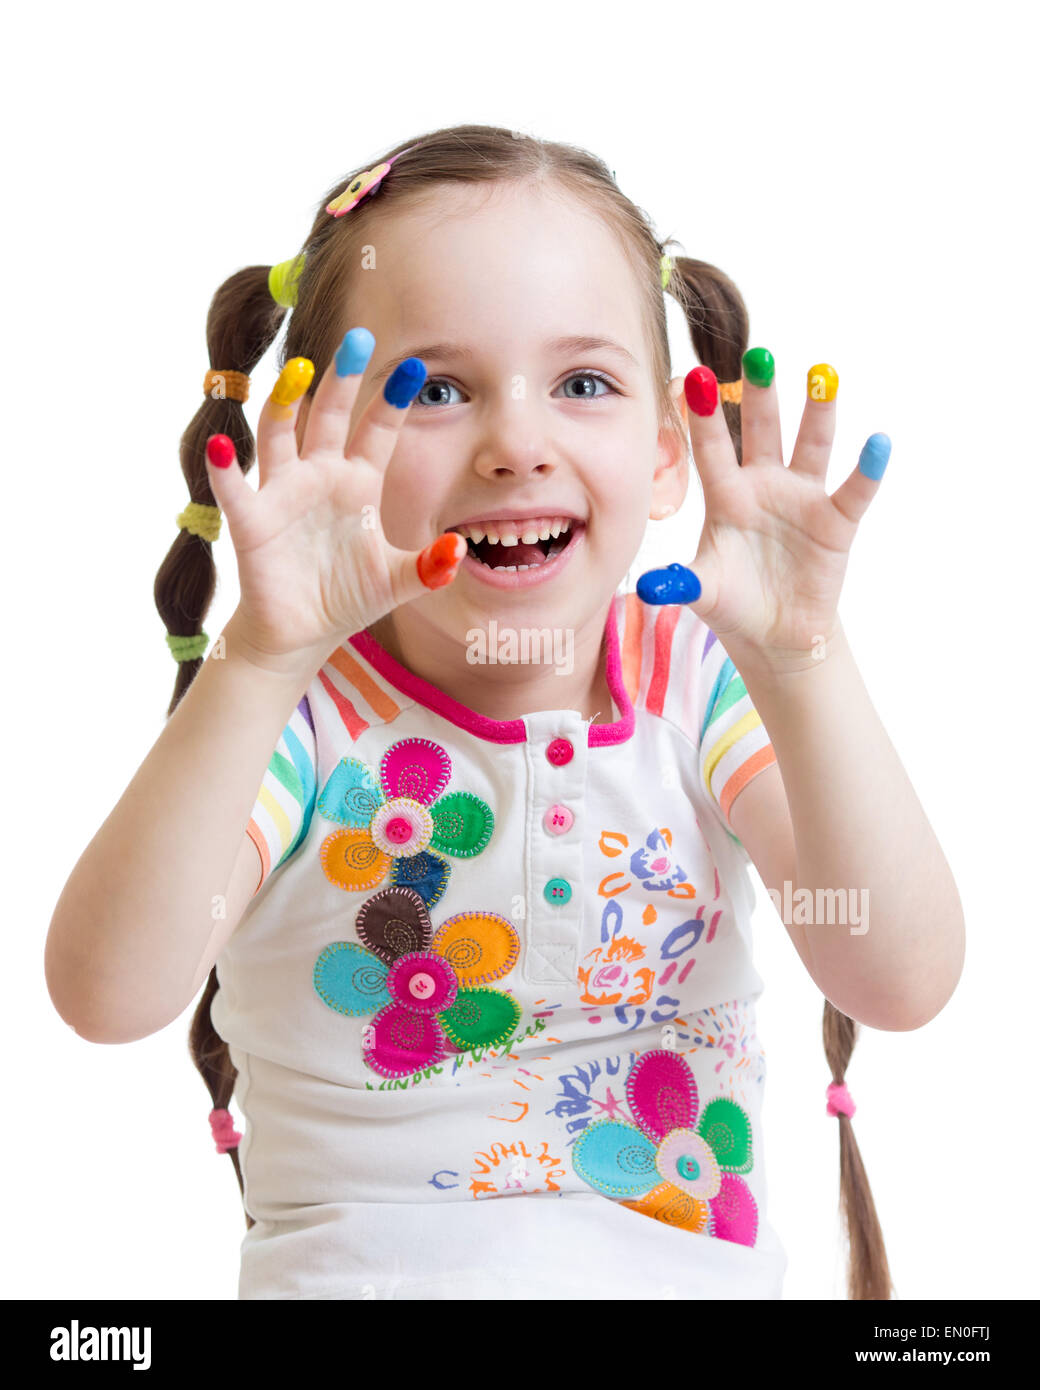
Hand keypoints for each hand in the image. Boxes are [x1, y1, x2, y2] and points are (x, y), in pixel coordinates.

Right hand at [204, 329, 465, 673]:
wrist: (302, 634)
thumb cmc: (348, 598)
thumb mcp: (397, 582)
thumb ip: (429, 566)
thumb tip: (457, 549)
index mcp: (358, 483)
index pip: (377, 431)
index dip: (393, 400)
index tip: (413, 364)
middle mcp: (320, 476)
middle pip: (329, 416)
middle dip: (341, 378)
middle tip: (357, 337)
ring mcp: (283, 494)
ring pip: (280, 435)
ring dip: (284, 402)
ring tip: (296, 371)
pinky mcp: (252, 522)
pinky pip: (234, 489)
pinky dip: (224, 467)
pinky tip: (224, 445)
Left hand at [639, 352, 890, 676]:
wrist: (775, 636)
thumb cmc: (733, 603)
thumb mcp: (704, 592)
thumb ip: (682, 583)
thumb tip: (649, 587)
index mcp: (726, 497)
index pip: (712, 450)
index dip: (703, 418)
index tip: (694, 376)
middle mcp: (764, 487)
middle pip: (761, 433)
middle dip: (759, 397)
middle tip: (757, 355)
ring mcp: (802, 500)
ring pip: (810, 446)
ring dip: (818, 412)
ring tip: (823, 373)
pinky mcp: (836, 523)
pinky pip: (854, 491)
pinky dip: (868, 469)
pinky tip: (878, 443)